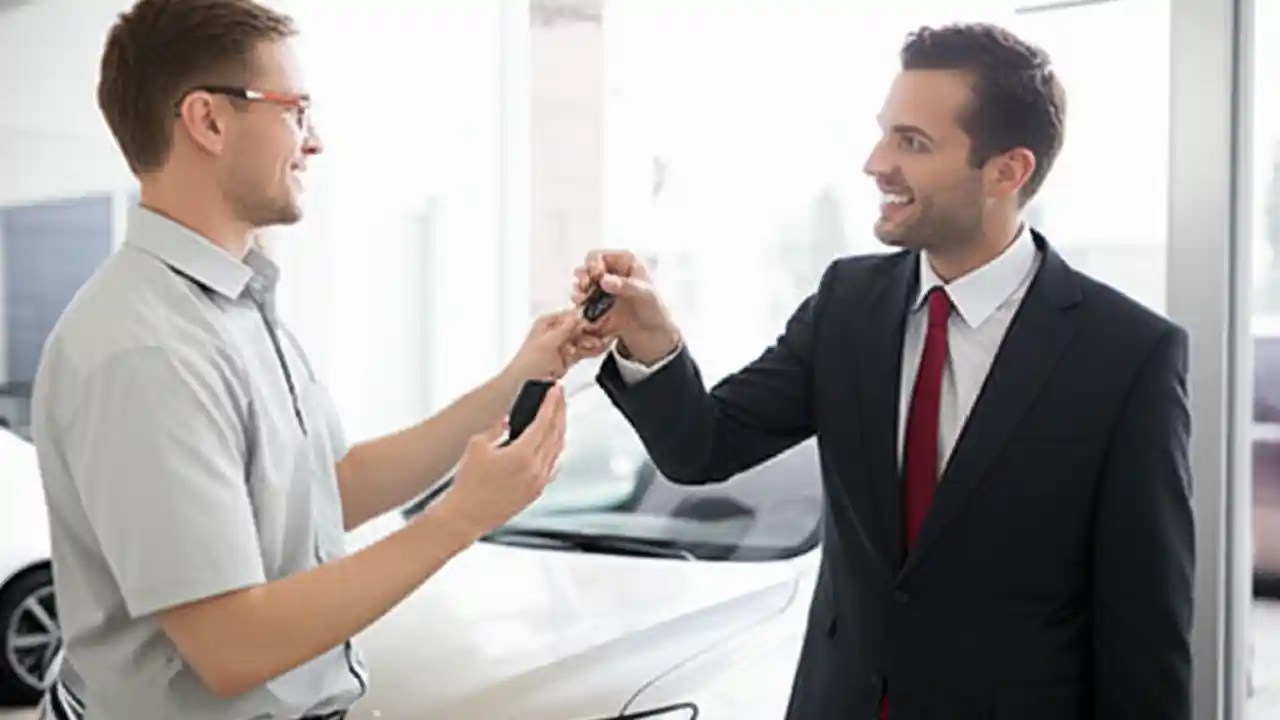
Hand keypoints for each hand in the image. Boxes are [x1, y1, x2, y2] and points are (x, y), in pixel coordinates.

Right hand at [435, 384, 566, 538]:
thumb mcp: (477, 445)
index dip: (551, 402)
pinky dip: (556, 451)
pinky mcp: (536, 493)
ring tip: (558, 416)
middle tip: (560, 397)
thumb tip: (508, 421)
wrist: (465, 516)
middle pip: (556, 432)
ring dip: (560, 429)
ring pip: (558, 450)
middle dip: (559, 411)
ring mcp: (538, 482)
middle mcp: (536, 469)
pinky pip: (553, 466)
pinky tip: (553, 445)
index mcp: (523, 455)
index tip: (556, 389)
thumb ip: (497, 428)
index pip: (544, 421)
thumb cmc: (468, 485)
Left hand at [504, 310, 607, 382]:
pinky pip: (583, 351)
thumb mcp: (548, 342)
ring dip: (593, 340)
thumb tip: (578, 315)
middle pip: (580, 327)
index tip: (598, 319)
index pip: (572, 315)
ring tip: (603, 341)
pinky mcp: (567, 358)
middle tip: (603, 333)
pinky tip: (600, 348)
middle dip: (592, 331)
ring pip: (583, 339)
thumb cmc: (526, 363)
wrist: (522, 385)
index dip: (585, 317)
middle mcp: (556, 332)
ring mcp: (562, 345)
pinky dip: (591, 350)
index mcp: (548, 323)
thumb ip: (565, 329)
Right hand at [571, 250, 680, 364]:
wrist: (654, 335)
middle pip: (587, 268)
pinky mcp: (599, 305)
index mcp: (625, 262)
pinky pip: (584, 300)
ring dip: (579, 290)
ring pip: (583, 283)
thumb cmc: (655, 310)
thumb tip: (604, 279)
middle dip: (583, 277)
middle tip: (586, 287)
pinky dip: (580, 303)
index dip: (593, 265)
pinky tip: (583, 308)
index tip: (596, 277)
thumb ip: (624, 285)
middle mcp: (612, 273)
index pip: (599, 256)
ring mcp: (605, 289)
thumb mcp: (644, 294)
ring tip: (581, 299)